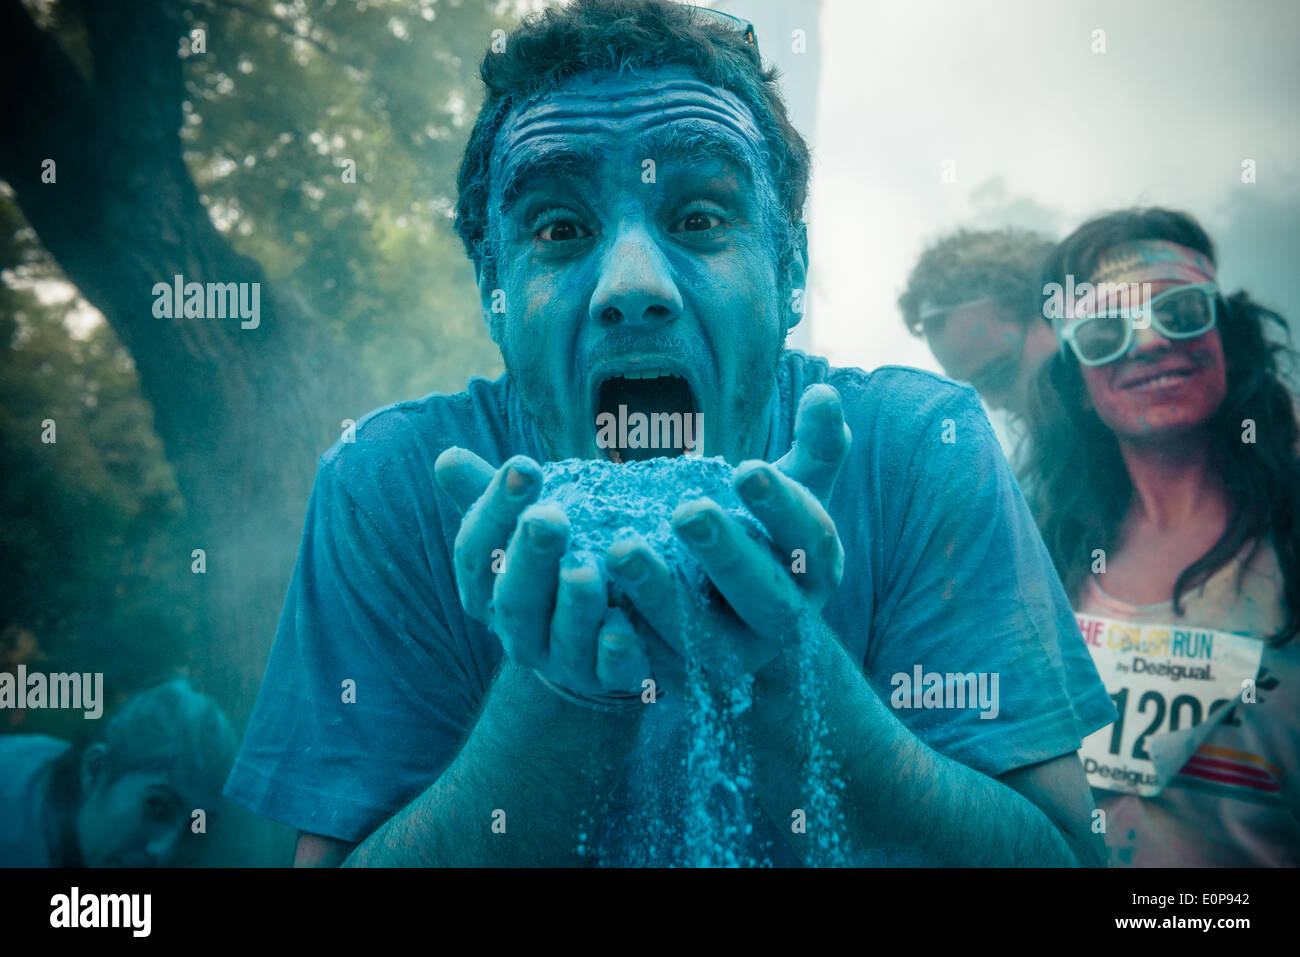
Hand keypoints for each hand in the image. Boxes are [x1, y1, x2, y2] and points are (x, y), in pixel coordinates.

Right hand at [434, 448, 664, 698]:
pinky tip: (624, 625)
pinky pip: (612, 673)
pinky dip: (616, 652)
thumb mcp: (518, 534)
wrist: (591, 650)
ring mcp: (564, 662)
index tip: (524, 465)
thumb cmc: (550, 573)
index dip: (496, 510)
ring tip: (585, 566)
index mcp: (487, 591)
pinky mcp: (610, 681)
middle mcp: (518, 632)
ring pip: (563, 637)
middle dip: (530, 558)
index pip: (476, 552)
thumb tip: (447, 457)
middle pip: (514, 599)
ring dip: (574, 603)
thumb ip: (490, 498)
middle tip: (549, 518)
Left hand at [605, 384, 850, 682]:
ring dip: (662, 596)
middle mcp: (783, 622)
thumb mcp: (797, 494)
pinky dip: (628, 646)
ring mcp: (733, 657)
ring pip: (703, 639)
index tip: (743, 467)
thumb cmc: (765, 539)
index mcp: (816, 569)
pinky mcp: (682, 679)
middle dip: (727, 554)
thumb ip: (817, 448)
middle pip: (764, 596)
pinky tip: (598, 611)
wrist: (741, 628)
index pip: (811, 537)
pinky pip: (656, 670)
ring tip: (620, 549)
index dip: (781, 505)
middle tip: (685, 511)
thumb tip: (824, 394)